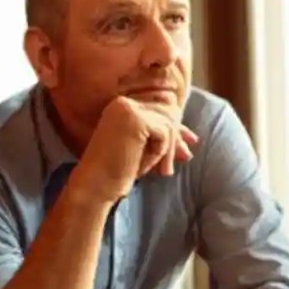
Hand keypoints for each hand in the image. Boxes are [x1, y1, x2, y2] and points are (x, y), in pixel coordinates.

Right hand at [68, 96, 197, 204]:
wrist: (96, 186)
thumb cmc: (118, 172)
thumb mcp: (146, 150)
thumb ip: (164, 137)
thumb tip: (192, 136)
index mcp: (123, 105)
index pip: (163, 105)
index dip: (177, 126)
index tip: (190, 142)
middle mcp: (124, 102)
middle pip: (170, 111)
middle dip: (176, 138)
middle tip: (179, 160)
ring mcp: (128, 109)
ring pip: (169, 123)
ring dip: (167, 150)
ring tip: (158, 169)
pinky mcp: (134, 120)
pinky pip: (164, 133)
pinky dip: (160, 152)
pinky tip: (145, 167)